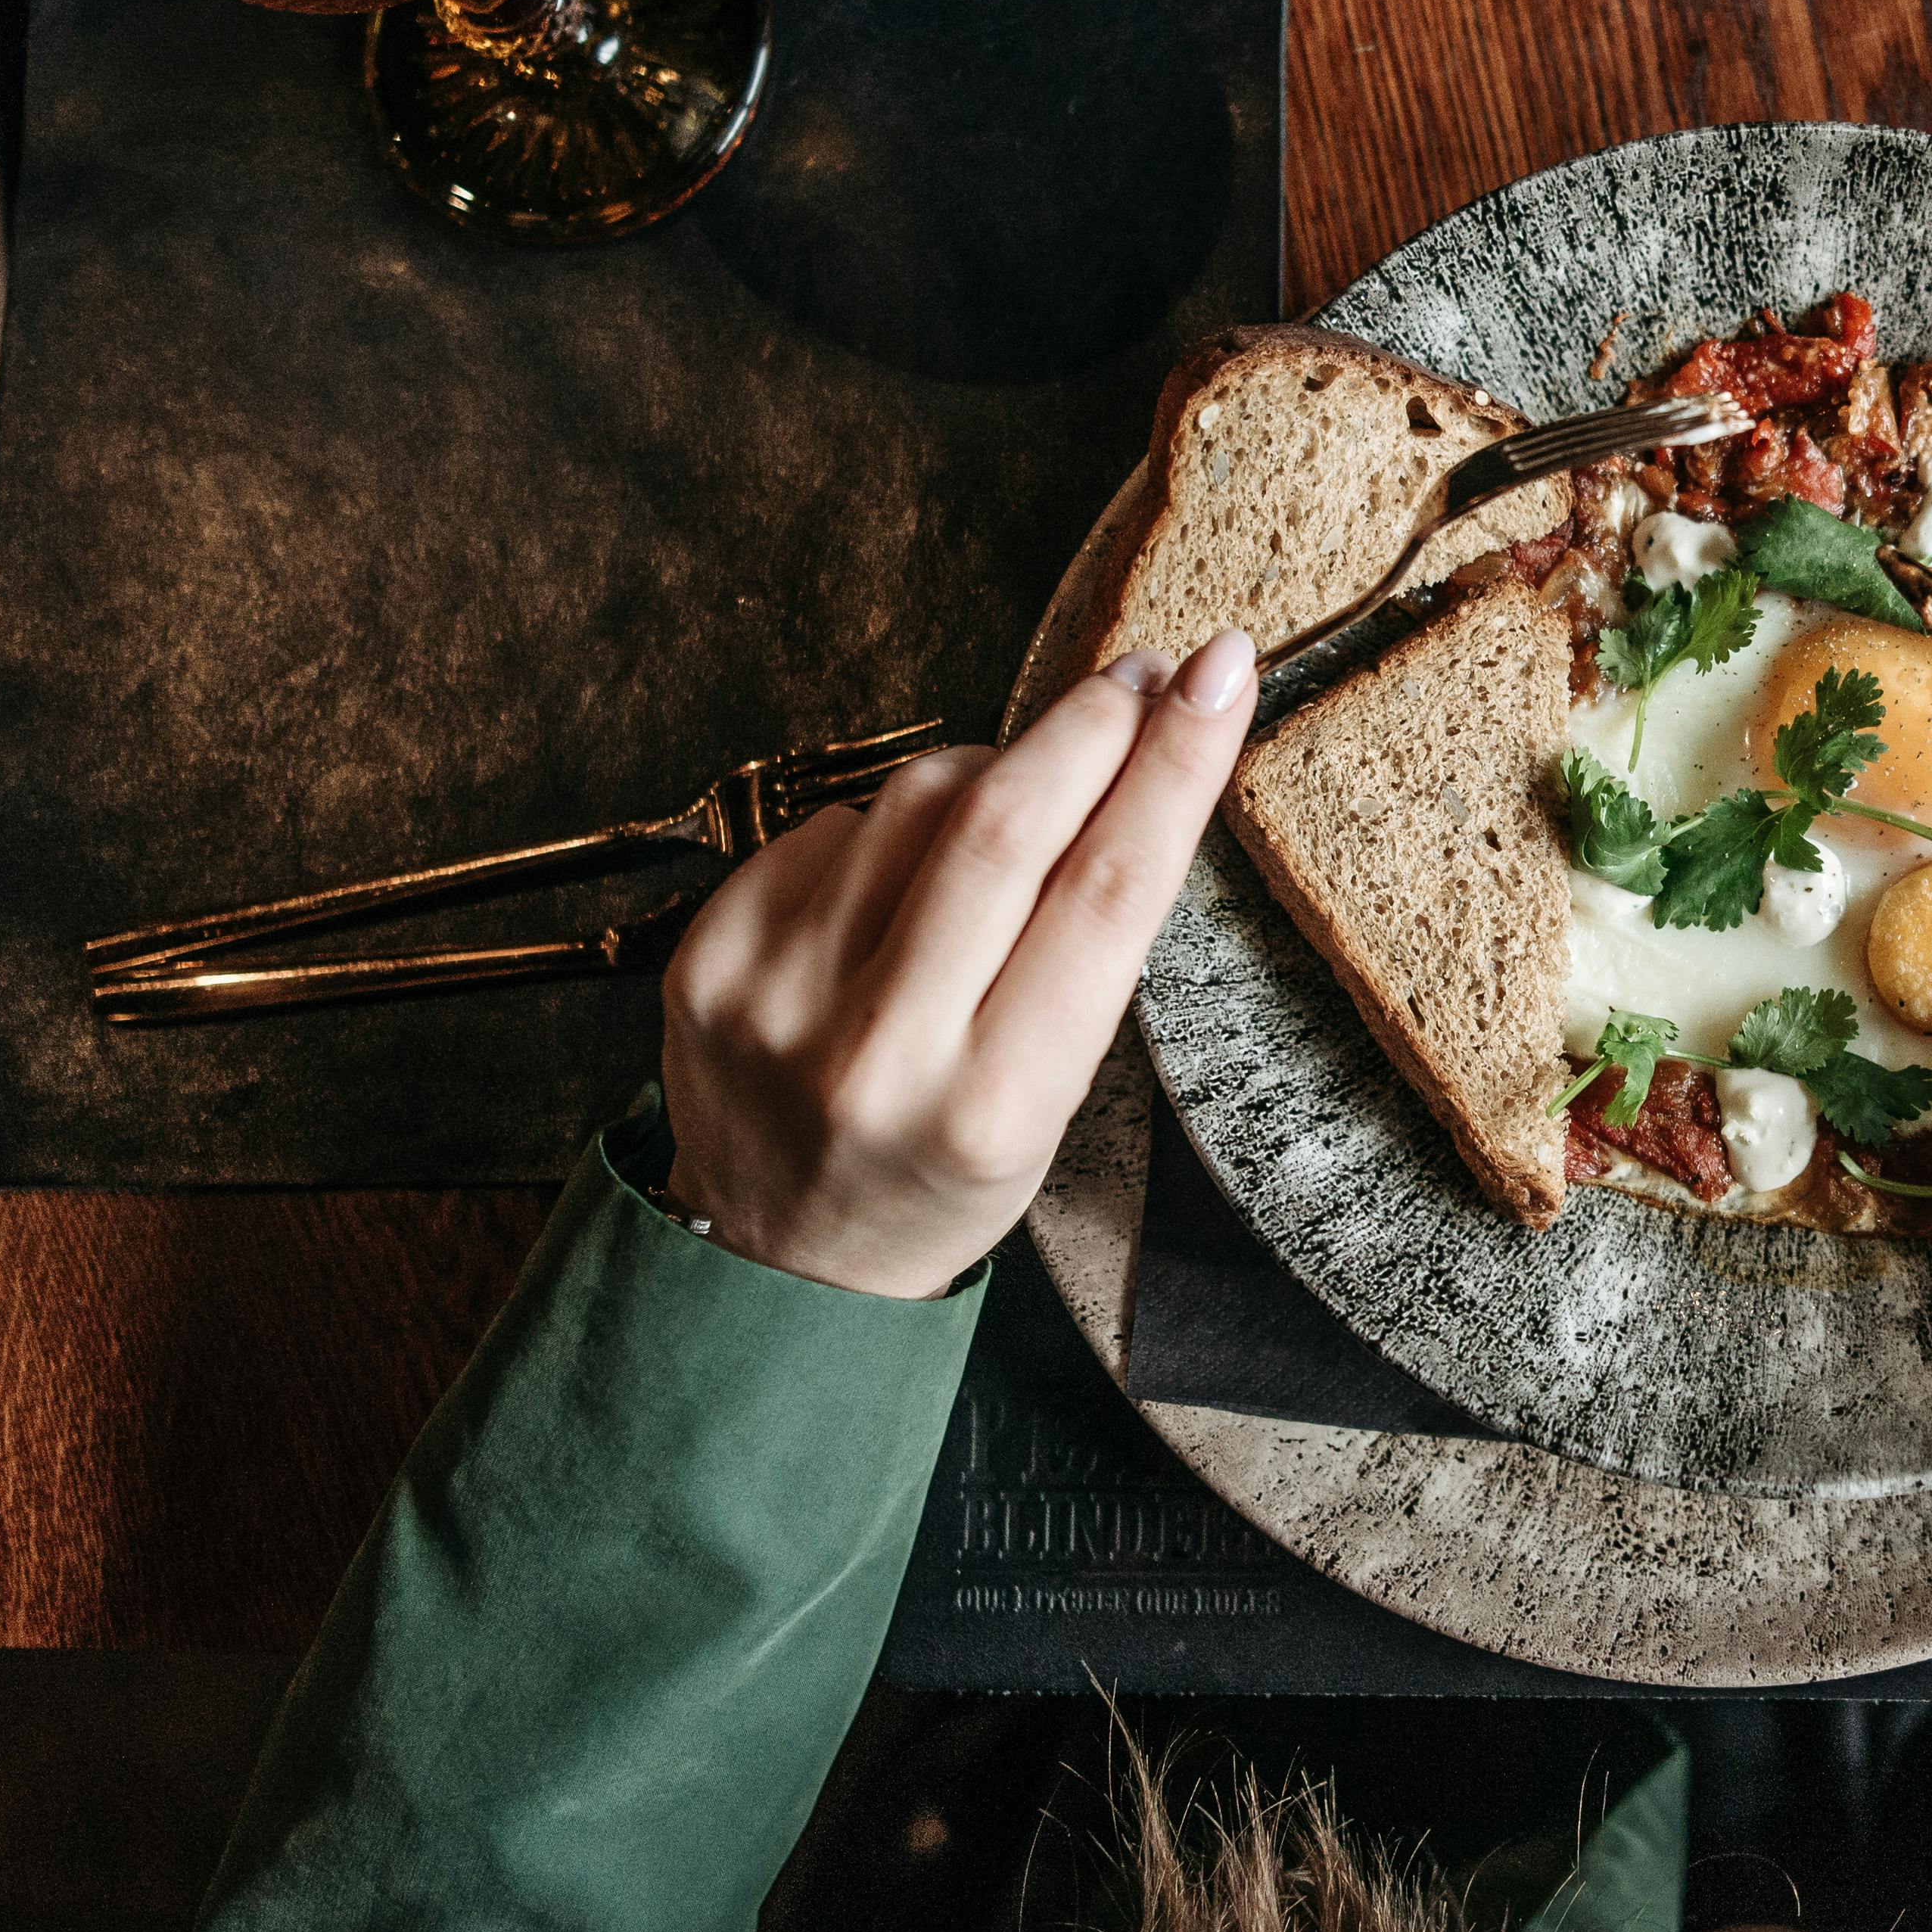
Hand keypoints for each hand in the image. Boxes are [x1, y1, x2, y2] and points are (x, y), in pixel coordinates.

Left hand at [655, 635, 1257, 1298]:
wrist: (781, 1259)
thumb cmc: (950, 1165)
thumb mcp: (1052, 1095)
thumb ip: (1081, 940)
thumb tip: (1133, 745)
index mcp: (995, 1104)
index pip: (1108, 893)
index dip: (1176, 766)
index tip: (1221, 676)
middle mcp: (879, 1052)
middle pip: (1006, 823)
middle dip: (1091, 724)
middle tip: (1142, 672)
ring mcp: (778, 999)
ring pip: (915, 798)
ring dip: (992, 768)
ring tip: (1021, 798)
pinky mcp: (709, 959)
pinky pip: (831, 826)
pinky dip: (885, 828)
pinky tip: (901, 879)